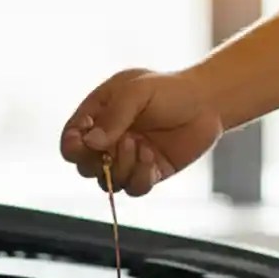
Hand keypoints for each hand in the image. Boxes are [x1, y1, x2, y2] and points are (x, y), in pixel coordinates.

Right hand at [60, 68, 222, 195]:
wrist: (207, 102)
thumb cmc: (169, 89)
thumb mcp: (137, 92)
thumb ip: (114, 116)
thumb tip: (91, 143)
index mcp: (97, 116)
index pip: (71, 140)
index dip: (72, 147)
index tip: (85, 144)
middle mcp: (109, 141)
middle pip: (85, 167)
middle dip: (99, 161)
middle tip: (124, 141)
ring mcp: (128, 159)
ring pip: (108, 182)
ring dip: (122, 168)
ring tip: (142, 146)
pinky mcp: (149, 173)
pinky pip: (134, 188)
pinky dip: (140, 177)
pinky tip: (152, 157)